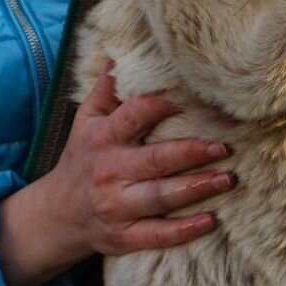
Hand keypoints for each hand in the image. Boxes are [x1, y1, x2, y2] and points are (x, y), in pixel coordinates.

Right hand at [0, 62, 235, 285]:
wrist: (57, 215)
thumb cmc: (83, 158)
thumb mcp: (87, 120)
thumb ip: (108, 88)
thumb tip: (122, 48)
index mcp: (104, 138)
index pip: (135, 115)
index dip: (163, 105)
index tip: (193, 98)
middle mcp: (110, 171)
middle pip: (155, 160)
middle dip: (192, 152)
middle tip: (225, 146)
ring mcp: (117, 206)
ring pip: (161, 197)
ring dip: (196, 188)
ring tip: (228, 179)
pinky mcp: (124, 237)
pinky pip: (156, 235)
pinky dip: (183, 231)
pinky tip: (211, 221)